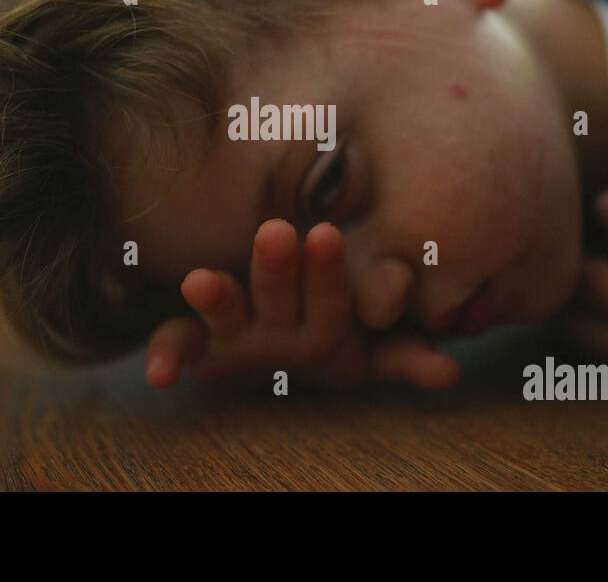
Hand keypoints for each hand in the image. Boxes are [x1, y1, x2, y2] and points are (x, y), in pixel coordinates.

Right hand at [144, 219, 459, 389]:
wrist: (275, 359)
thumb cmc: (332, 339)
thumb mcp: (368, 355)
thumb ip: (403, 356)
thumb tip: (449, 373)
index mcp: (317, 297)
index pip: (326, 279)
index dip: (326, 266)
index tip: (323, 236)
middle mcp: (273, 303)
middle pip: (276, 282)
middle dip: (279, 265)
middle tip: (280, 232)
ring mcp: (235, 325)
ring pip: (227, 302)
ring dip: (215, 292)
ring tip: (199, 281)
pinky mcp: (200, 349)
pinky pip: (178, 343)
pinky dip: (167, 354)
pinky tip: (158, 375)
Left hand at [559, 190, 607, 395]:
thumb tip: (596, 203)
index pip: (574, 277)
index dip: (560, 243)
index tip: (561, 212)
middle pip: (564, 320)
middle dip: (555, 284)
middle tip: (565, 242)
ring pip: (584, 343)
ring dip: (576, 309)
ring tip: (591, 265)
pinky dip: (600, 327)